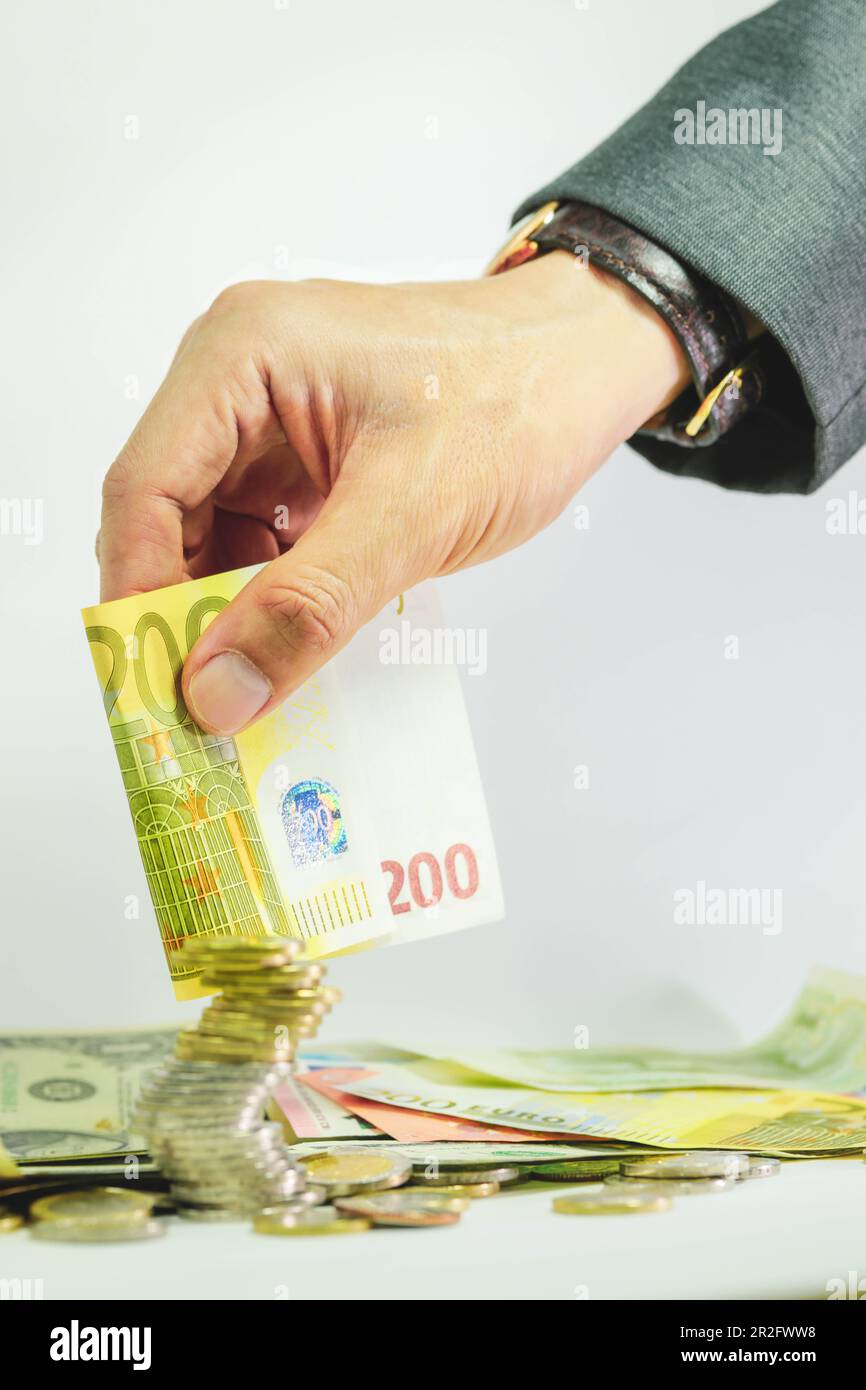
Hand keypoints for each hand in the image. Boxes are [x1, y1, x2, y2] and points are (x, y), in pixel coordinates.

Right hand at [98, 254, 687, 733]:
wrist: (591, 365)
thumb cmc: (518, 401)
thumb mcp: (410, 514)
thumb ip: (307, 607)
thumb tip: (215, 691)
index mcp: (240, 357)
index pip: (144, 489)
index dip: (137, 595)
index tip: (151, 684)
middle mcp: (239, 379)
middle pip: (169, 517)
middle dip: (185, 612)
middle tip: (203, 704)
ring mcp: (272, 418)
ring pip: (215, 536)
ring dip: (231, 611)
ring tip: (253, 686)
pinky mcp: (307, 455)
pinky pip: (264, 536)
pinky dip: (274, 594)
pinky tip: (295, 645)